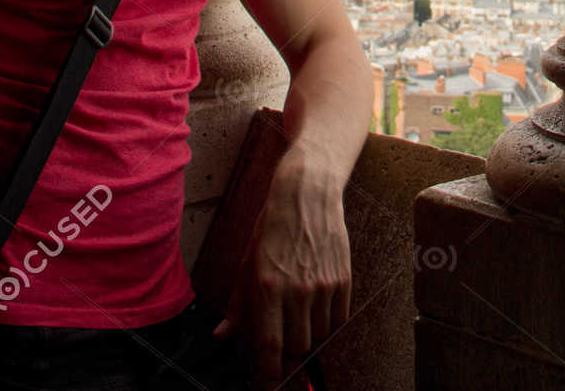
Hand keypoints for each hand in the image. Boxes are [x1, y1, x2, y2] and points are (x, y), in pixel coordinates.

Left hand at [216, 146, 351, 382]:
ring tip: (298, 318)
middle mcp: (297, 291)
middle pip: (297, 347)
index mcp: (267, 287)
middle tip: (281, 343)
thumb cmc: (273, 226)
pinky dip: (327, 323)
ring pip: (319, 335)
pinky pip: (338, 320)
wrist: (307, 194)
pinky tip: (317, 309)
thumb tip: (222, 334)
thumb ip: (239, 304)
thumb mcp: (248, 262)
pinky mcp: (342, 280)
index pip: (270, 347)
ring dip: (307, 335)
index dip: (267, 374)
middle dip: (287, 351)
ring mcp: (323, 286)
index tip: (265, 383)